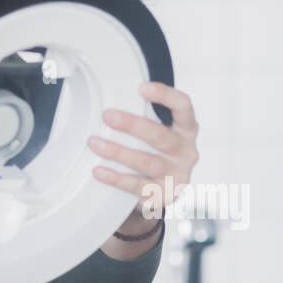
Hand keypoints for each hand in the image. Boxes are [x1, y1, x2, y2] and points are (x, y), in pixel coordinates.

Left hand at [88, 81, 199, 219]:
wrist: (161, 189)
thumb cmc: (154, 149)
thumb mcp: (157, 130)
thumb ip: (144, 114)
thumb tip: (107, 93)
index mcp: (187, 129)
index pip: (183, 107)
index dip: (166, 96)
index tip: (142, 87)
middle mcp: (186, 152)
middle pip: (161, 136)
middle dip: (132, 125)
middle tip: (107, 115)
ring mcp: (177, 175)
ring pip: (147, 162)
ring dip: (118, 152)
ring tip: (95, 143)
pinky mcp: (164, 195)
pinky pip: (138, 186)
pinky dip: (116, 178)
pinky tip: (99, 170)